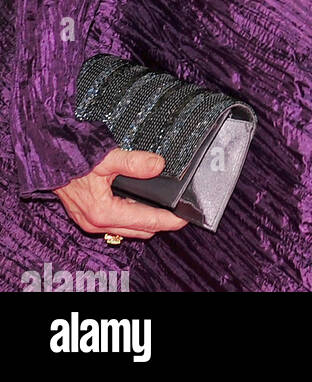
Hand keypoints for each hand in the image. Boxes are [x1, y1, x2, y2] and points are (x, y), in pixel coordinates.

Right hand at [54, 149, 189, 239]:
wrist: (48, 161)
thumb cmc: (73, 160)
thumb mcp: (106, 158)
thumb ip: (133, 162)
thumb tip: (159, 165)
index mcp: (103, 212)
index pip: (146, 221)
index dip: (169, 220)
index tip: (186, 218)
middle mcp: (97, 223)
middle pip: (140, 230)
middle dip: (160, 223)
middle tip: (179, 212)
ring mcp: (91, 223)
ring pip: (128, 229)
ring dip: (146, 221)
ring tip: (164, 207)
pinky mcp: (88, 218)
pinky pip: (117, 224)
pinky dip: (131, 216)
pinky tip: (139, 202)